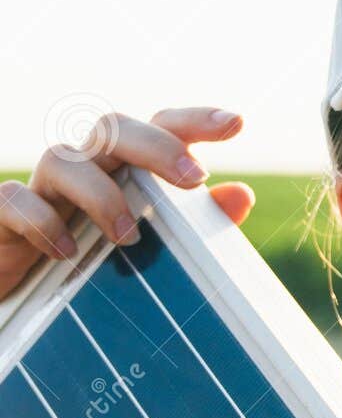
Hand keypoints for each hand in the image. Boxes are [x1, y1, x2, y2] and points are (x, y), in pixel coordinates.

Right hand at [0, 106, 253, 302]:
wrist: (16, 296)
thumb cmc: (88, 264)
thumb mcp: (146, 248)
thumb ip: (194, 225)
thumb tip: (241, 197)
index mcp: (121, 169)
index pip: (157, 127)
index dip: (194, 120)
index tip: (237, 124)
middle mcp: (82, 167)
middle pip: (112, 127)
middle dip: (155, 146)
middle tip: (193, 177)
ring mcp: (40, 188)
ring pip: (61, 158)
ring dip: (101, 194)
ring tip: (128, 236)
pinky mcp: (2, 215)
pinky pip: (15, 201)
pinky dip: (42, 224)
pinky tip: (67, 252)